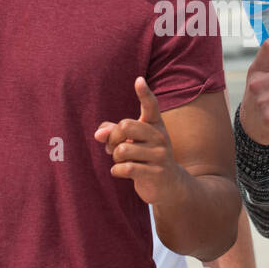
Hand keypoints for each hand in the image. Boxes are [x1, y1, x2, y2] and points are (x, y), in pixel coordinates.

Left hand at [94, 77, 185, 205]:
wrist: (171, 186)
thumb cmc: (145, 158)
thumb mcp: (132, 142)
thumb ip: (112, 132)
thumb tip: (98, 134)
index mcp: (155, 125)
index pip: (150, 106)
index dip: (144, 93)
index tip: (138, 80)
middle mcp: (160, 136)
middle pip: (125, 126)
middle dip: (113, 138)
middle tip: (113, 148)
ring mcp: (160, 155)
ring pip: (122, 149)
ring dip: (115, 157)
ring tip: (121, 161)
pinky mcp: (156, 173)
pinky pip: (126, 167)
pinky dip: (116, 170)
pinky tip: (121, 172)